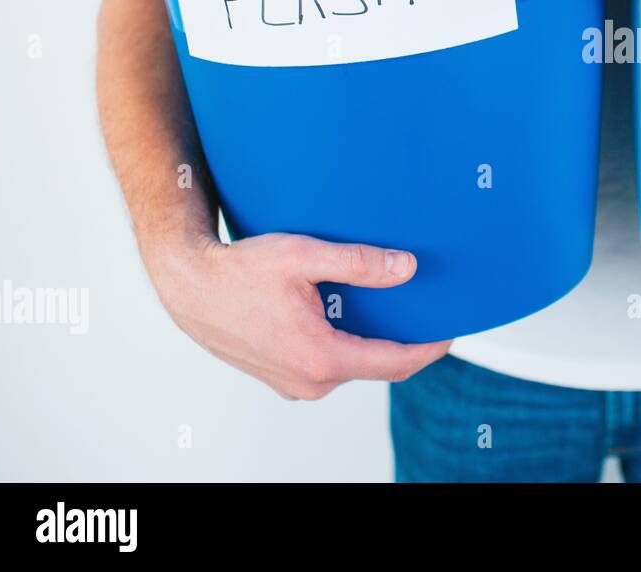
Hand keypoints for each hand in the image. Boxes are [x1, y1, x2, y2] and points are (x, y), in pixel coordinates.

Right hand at [147, 231, 449, 399]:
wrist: (188, 286)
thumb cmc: (239, 270)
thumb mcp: (303, 256)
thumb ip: (359, 263)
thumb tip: (407, 267)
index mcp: (320, 357)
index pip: (395, 363)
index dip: (430, 348)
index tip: (452, 332)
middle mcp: (309, 382)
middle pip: (378, 366)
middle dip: (406, 343)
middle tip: (429, 314)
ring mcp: (294, 384)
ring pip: (352, 366)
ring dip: (374, 343)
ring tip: (394, 311)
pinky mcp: (282, 377)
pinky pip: (329, 366)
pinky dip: (348, 345)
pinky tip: (351, 317)